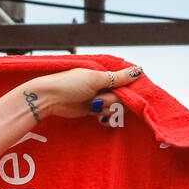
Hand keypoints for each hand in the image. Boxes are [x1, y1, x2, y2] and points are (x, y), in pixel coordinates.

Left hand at [24, 65, 142, 122]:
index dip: (129, 90)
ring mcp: (99, 98)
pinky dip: (105, 118)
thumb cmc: (69, 84)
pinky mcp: (93, 110)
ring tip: (93, 108)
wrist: (49, 99)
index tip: (125, 95)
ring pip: (116, 108)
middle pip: (123, 97)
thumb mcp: (96, 79)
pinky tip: (98, 118)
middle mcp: (104, 85)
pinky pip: (107, 116)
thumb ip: (118, 77)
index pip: (127, 82)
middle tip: (98, 101)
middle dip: (113, 102)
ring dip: (107, 110)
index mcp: (105, 74)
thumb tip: (139, 69)